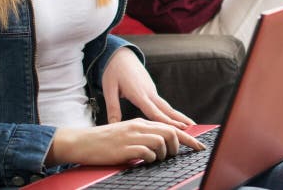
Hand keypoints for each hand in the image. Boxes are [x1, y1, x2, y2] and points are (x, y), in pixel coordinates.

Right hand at [46, 118, 205, 165]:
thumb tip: (162, 146)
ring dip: (164, 154)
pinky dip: (151, 159)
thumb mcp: (127, 134)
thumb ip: (144, 137)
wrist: (83, 142)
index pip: (170, 127)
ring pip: (162, 141)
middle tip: (171, 156)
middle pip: (170, 132)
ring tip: (155, 159)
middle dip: (178, 147)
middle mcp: (139, 126)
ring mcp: (133, 136)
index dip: (188, 138)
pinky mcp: (126, 147)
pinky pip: (148, 152)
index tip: (199, 147)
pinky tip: (143, 160)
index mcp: (141, 122)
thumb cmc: (104, 142)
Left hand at [102, 47, 194, 128]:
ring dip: (178, 116)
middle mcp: (149, 92)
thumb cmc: (113, 71)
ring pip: (167, 106)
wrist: (120, 55)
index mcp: (139, 94)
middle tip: (193, 129)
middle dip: (180, 120)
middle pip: (167, 109)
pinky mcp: (151, 89)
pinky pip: (162, 103)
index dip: (167, 122)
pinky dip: (170, 112)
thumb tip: (113, 126)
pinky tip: (175, 119)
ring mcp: (152, 90)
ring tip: (190, 125)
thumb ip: (113, 108)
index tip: (180, 129)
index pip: (154, 112)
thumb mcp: (109, 89)